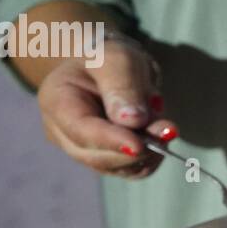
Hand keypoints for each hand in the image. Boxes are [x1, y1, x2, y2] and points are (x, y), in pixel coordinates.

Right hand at [35, 44, 177, 177]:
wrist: (108, 66)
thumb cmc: (107, 58)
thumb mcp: (116, 58)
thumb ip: (122, 86)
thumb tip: (133, 122)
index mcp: (57, 101)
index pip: (81, 130)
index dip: (111, 141)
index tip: (140, 145)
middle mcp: (63, 133)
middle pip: (99, 156)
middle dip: (137, 147)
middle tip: (168, 129)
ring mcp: (83, 150)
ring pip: (118, 167)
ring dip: (148, 152)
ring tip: (163, 124)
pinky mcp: (106, 159)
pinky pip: (131, 170)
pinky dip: (151, 157)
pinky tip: (159, 135)